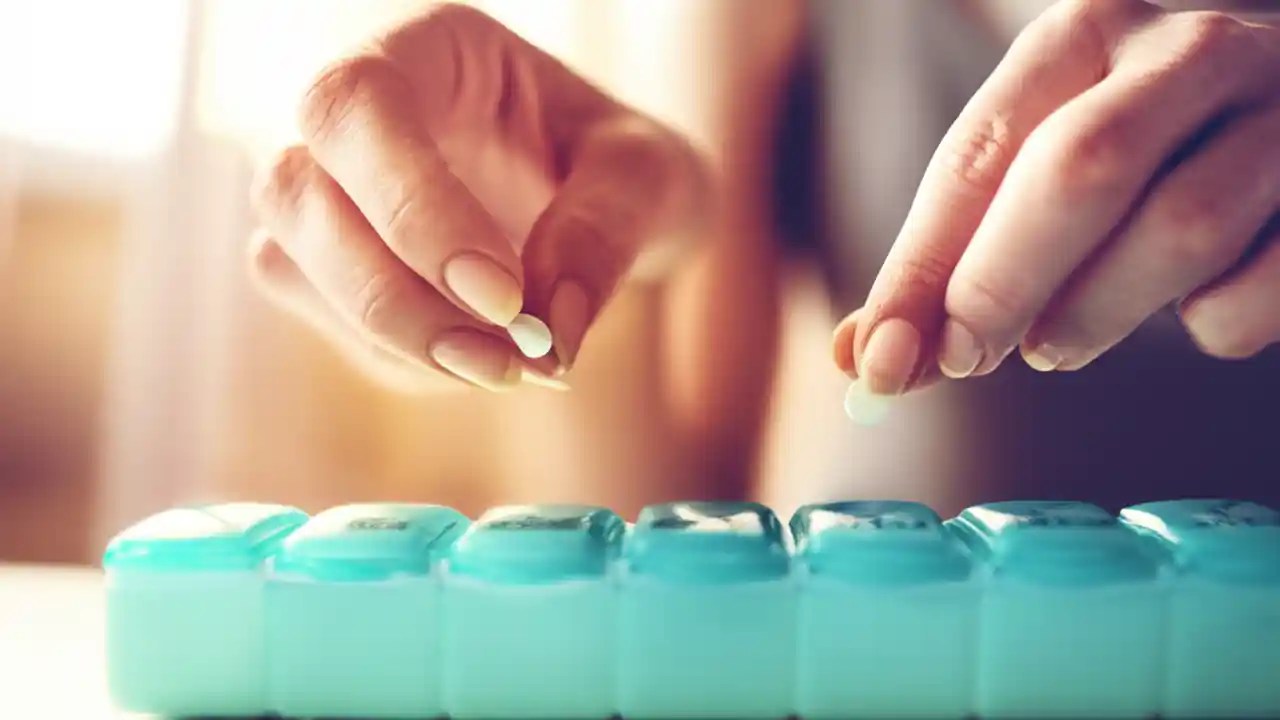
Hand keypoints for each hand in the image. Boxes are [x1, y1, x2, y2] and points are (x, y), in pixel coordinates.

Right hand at [249, 4, 704, 391]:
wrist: (605, 205)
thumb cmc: (620, 162)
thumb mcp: (647, 176)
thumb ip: (604, 232)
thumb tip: (550, 329)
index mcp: (429, 50)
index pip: (362, 103)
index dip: (411, 205)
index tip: (501, 296)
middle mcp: (354, 114)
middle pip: (298, 189)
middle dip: (395, 297)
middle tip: (509, 362)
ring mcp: (326, 190)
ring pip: (289, 262)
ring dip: (397, 339)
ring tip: (510, 369)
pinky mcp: (325, 266)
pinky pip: (330, 323)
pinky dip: (405, 361)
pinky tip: (482, 359)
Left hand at [833, 0, 1279, 393]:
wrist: (1277, 104)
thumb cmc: (1126, 147)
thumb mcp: (1030, 163)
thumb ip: (950, 251)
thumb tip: (864, 358)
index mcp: (1083, 32)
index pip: (979, 152)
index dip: (923, 267)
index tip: (885, 359)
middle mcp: (1187, 52)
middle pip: (1080, 170)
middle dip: (1004, 285)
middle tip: (966, 357)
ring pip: (1180, 228)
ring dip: (1096, 314)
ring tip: (1055, 343)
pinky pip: (1260, 285)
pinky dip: (1207, 324)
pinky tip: (1184, 310)